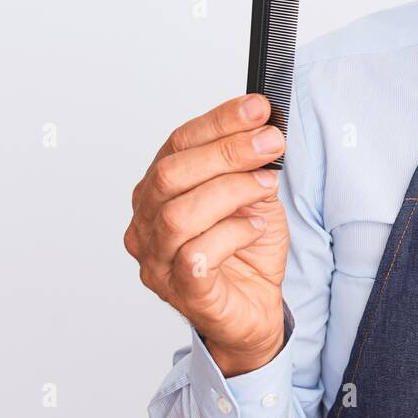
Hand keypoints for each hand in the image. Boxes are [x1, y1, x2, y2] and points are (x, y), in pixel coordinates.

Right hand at [125, 93, 289, 375]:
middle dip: (227, 151)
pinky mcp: (181, 292)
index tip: (257, 108)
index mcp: (158, 192)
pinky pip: (196, 256)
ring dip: (231, 191)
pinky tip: (255, 227)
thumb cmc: (246, 251)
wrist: (254, 310)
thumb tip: (262, 127)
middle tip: (270, 142)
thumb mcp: (254, 195)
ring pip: (179, 215)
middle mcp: (147, 224)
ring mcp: (158, 261)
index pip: (177, 145)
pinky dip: (231, 234)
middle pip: (171, 175)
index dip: (218, 122)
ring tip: (266, 185)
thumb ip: (250, 165)